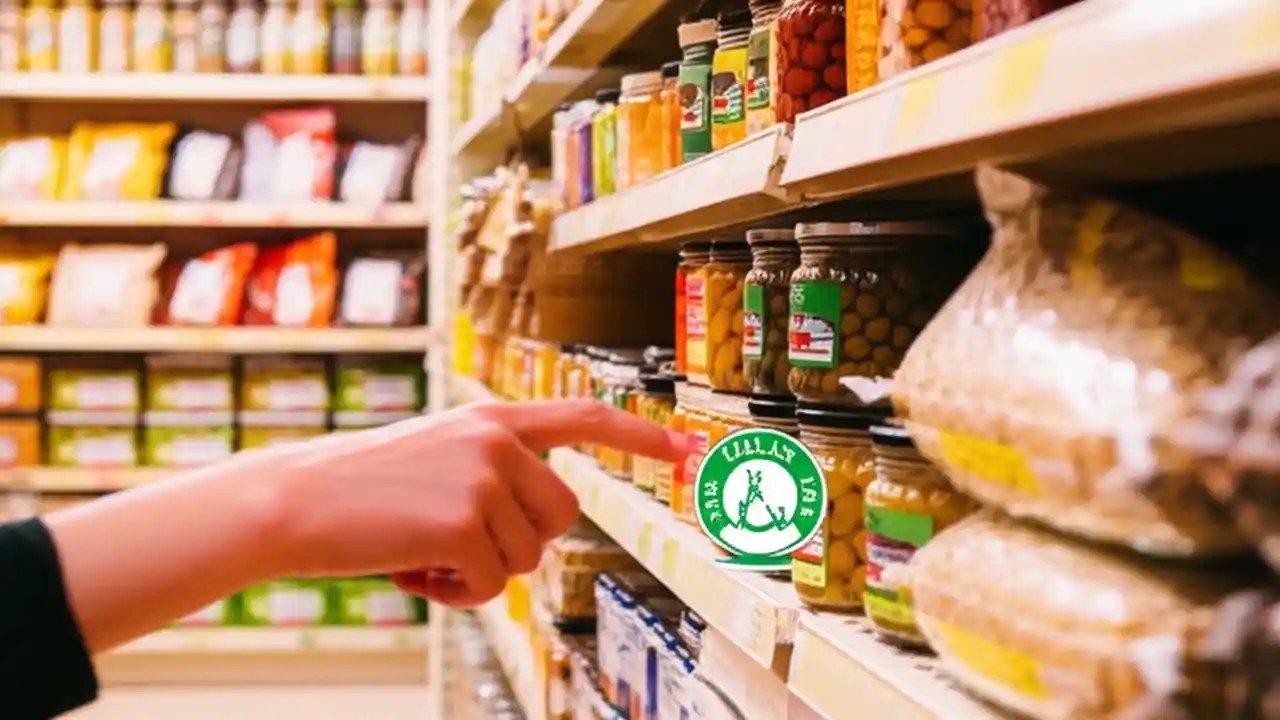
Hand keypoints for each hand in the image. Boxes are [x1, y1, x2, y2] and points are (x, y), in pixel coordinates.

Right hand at [272, 400, 689, 607]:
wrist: (293, 500)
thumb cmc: (360, 488)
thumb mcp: (435, 456)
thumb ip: (491, 472)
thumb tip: (538, 524)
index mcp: (490, 418)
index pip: (582, 417)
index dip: (638, 437)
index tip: (686, 449)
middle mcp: (496, 440)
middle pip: (562, 514)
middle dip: (520, 541)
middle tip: (458, 546)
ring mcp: (483, 478)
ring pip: (527, 554)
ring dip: (481, 569)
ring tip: (426, 554)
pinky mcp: (465, 521)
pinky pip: (492, 583)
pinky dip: (458, 592)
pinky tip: (416, 572)